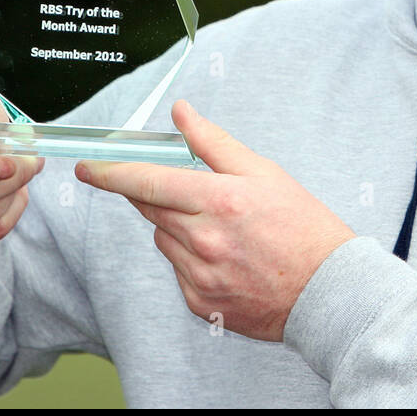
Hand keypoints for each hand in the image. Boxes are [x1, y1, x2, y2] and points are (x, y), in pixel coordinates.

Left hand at [75, 100, 354, 340]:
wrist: (327, 291)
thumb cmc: (302, 226)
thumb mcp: (263, 173)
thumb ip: (214, 142)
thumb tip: (181, 113)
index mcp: (219, 202)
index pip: (148, 181)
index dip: (112, 173)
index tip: (89, 167)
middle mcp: (203, 240)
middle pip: (150, 208)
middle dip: (154, 193)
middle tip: (185, 190)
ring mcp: (199, 275)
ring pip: (162, 237)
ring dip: (177, 225)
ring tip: (222, 227)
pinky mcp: (199, 302)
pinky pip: (177, 268)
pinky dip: (190, 256)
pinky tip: (226, 255)